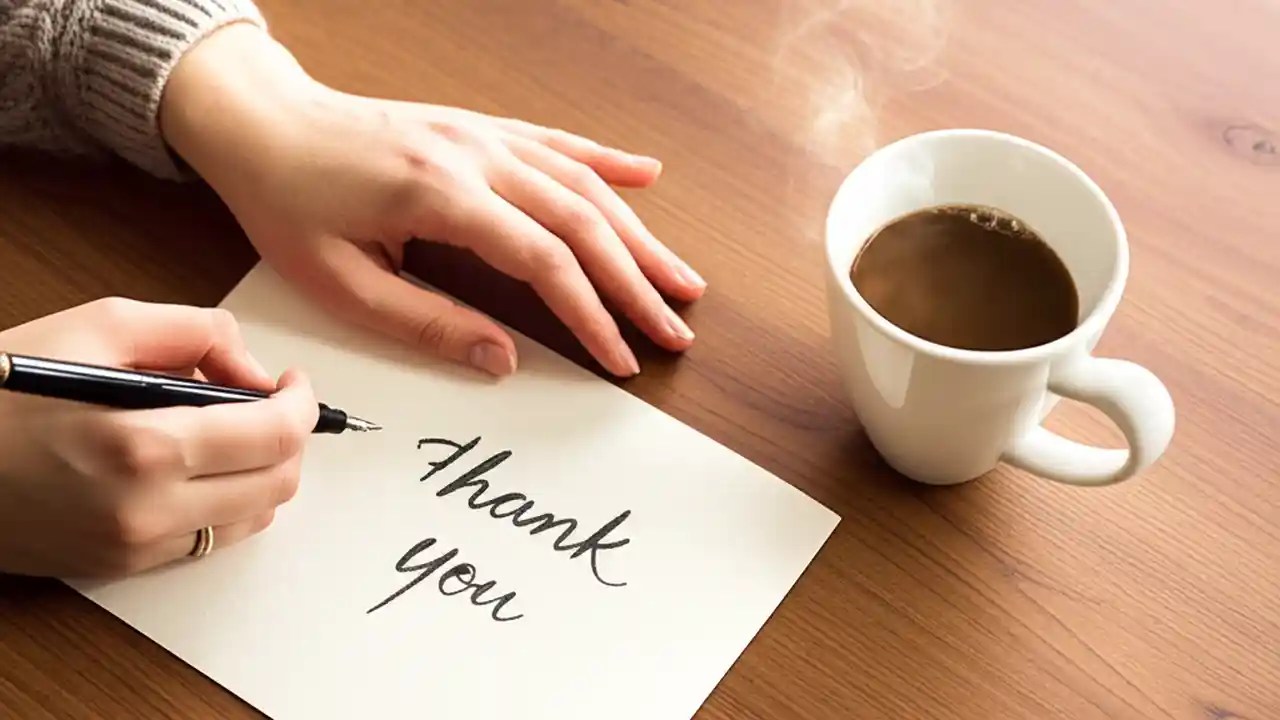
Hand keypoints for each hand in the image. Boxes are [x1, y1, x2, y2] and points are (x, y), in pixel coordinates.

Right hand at [0, 299, 317, 577]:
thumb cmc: (0, 388)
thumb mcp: (97, 325)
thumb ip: (195, 332)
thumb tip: (254, 369)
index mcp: (145, 445)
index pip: (276, 436)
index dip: (302, 403)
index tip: (294, 382)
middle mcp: (148, 508)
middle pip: (279, 482)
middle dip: (290, 437)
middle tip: (270, 403)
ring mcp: (135, 546)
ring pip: (254, 517)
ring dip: (263, 471)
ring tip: (234, 432)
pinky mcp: (123, 566)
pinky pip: (210, 538)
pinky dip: (226, 501)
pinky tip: (198, 467)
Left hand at [159, 24, 705, 378]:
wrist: (265, 126)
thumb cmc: (289, 203)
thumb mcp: (341, 284)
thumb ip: (427, 323)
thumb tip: (501, 359)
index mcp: (439, 195)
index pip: (543, 261)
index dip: (592, 315)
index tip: (621, 358)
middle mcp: (474, 156)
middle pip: (582, 221)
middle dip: (637, 282)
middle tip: (676, 329)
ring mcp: (483, 136)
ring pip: (583, 184)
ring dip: (639, 233)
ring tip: (680, 277)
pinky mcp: (480, 129)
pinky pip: (558, 141)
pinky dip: (608, 161)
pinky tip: (648, 176)